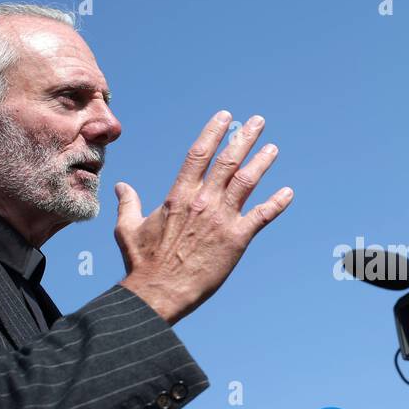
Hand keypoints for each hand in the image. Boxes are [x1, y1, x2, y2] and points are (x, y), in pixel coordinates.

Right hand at [115, 111, 293, 324]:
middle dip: (245, 138)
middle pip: (228, 160)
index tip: (226, 117)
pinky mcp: (237, 239)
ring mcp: (222, 219)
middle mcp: (203, 201)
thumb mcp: (128, 228)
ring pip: (247, 181)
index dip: (214, 132)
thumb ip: (127, 203)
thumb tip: (120, 187)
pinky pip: (262, 216)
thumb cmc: (142, 261)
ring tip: (273, 148)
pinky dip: (277, 203)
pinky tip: (289, 193)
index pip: (199, 153)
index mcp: (179, 195)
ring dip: (262, 162)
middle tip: (258, 122)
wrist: (158, 291)